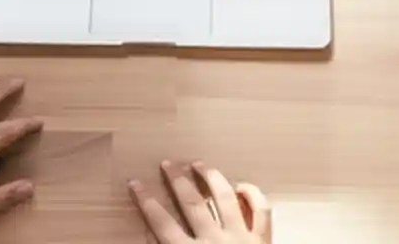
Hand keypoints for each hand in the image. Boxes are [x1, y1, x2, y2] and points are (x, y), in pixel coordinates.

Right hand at [129, 160, 271, 243]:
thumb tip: (151, 235)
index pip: (162, 224)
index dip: (146, 202)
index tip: (135, 183)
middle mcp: (214, 243)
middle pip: (191, 204)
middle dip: (177, 181)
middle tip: (167, 164)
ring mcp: (240, 239)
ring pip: (224, 198)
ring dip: (210, 178)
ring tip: (199, 164)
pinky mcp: (263, 241)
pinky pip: (262, 210)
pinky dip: (253, 194)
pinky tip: (241, 185)